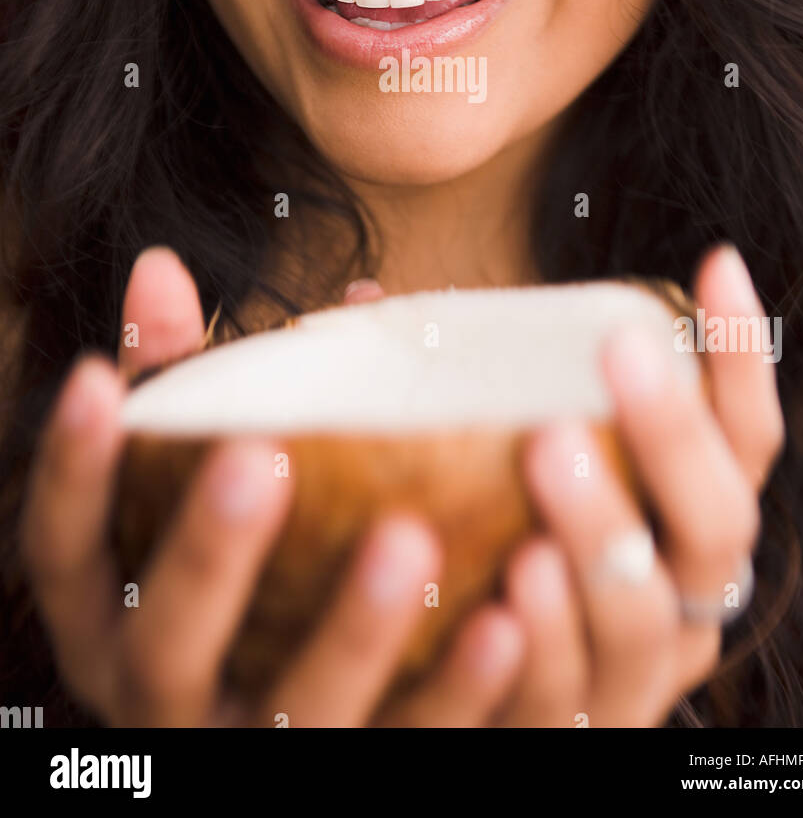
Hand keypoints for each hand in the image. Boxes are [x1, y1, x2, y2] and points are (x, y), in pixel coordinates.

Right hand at [19, 251, 524, 725]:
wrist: (285, 715)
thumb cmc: (232, 567)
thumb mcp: (186, 487)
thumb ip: (180, 385)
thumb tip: (161, 268)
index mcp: (111, 613)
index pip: (64, 544)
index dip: (72, 465)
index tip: (95, 376)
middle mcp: (164, 693)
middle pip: (169, 636)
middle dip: (209, 550)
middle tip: (260, 455)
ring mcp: (255, 749)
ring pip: (296, 707)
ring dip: (354, 626)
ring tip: (408, 536)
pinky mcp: (356, 775)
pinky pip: (411, 743)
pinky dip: (459, 688)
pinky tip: (506, 619)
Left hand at [492, 244, 784, 726]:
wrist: (464, 697)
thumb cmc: (494, 551)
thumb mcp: (505, 468)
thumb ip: (459, 390)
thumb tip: (368, 300)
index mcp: (684, 524)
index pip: (745, 440)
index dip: (741, 356)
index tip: (714, 264)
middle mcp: (682, 600)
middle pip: (717, 521)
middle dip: (673, 432)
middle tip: (617, 352)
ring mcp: (634, 677)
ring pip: (646, 614)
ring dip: (605, 529)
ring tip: (549, 449)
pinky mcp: (574, 737)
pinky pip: (567, 697)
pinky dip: (548, 640)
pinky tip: (508, 582)